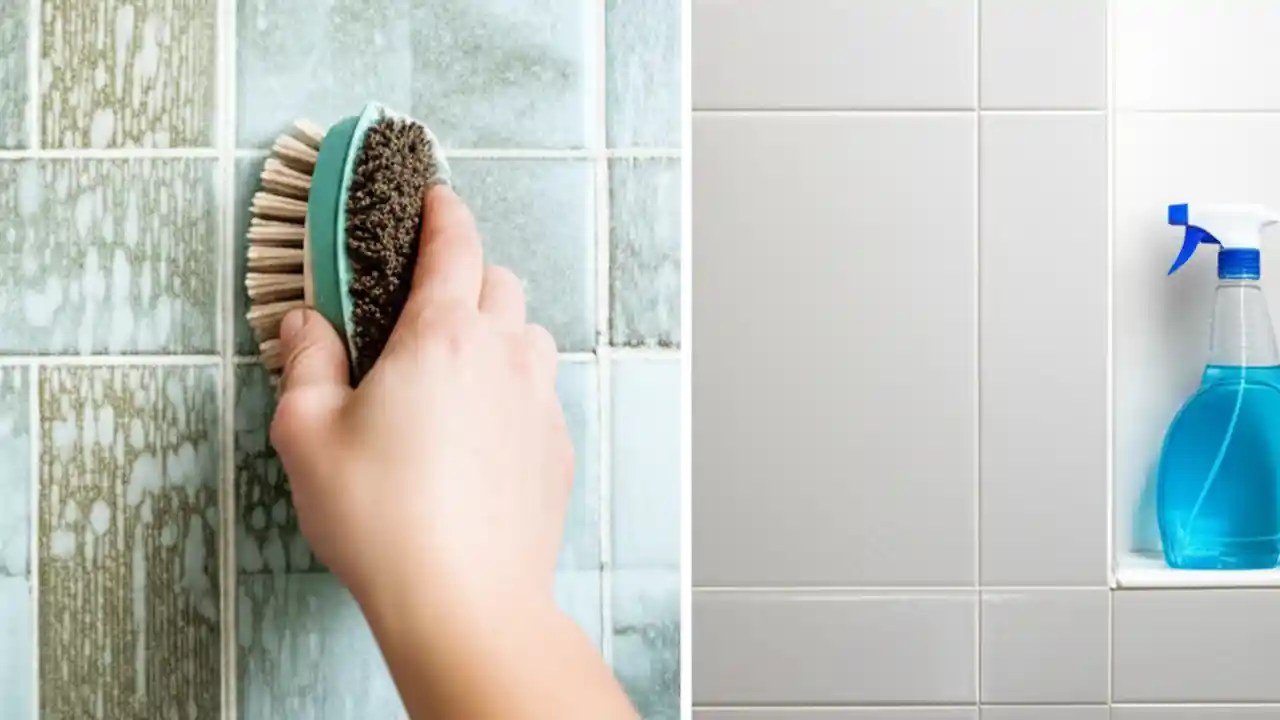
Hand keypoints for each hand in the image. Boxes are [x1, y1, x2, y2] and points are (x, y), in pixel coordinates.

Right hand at [270, 185, 570, 617]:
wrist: (464, 599)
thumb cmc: (383, 518)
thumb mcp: (308, 434)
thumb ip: (306, 363)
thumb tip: (306, 324)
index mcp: (441, 336)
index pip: (455, 244)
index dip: (443, 212)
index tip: (436, 197)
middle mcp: (504, 356)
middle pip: (500, 282)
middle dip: (468, 275)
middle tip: (426, 302)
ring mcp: (541, 401)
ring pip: (529, 336)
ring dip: (498, 333)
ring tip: (455, 371)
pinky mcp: (558, 448)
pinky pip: (541, 393)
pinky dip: (514, 390)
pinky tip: (479, 431)